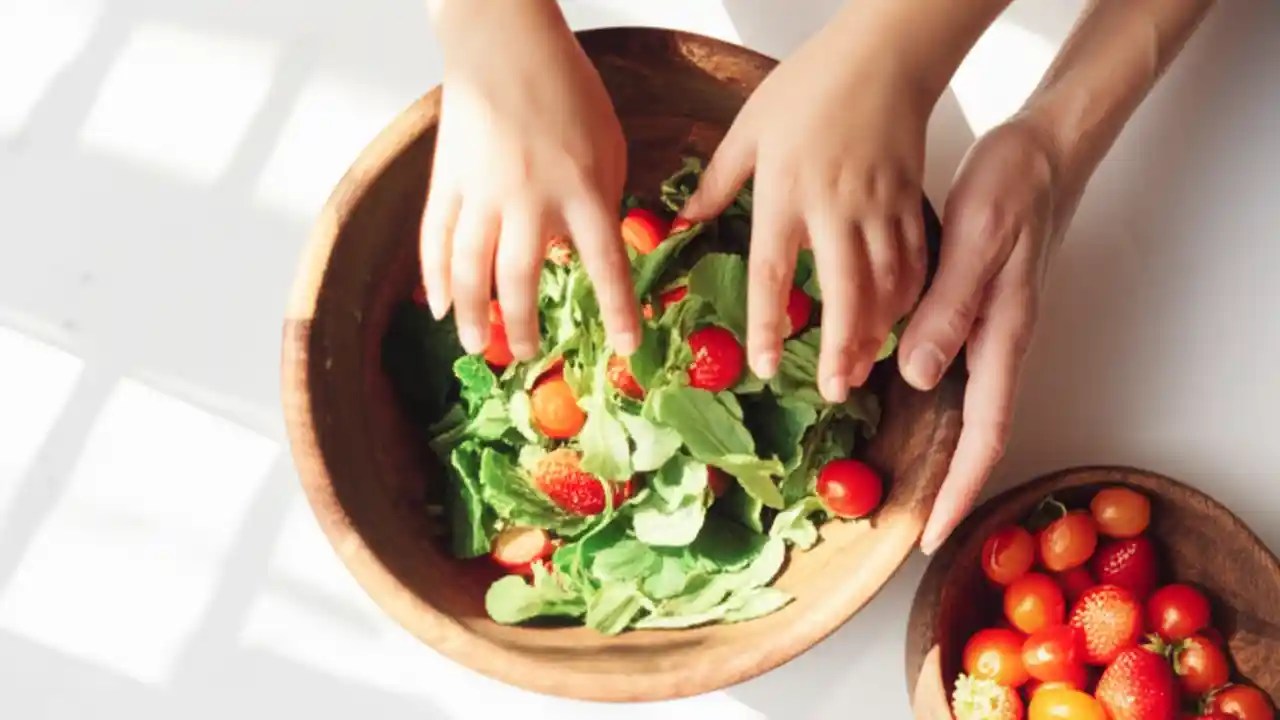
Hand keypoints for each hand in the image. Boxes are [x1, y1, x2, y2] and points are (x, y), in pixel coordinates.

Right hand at [421, 1, 638, 358]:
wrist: (504, 44)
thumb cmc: (566, 89)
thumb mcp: (608, 145)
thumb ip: (601, 200)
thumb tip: (585, 249)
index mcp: (580, 189)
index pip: (604, 263)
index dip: (617, 309)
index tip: (625, 347)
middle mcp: (528, 199)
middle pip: (520, 279)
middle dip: (524, 326)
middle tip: (529, 355)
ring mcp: (480, 192)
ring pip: (469, 268)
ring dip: (473, 315)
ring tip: (477, 346)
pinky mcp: (446, 181)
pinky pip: (434, 239)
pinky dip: (434, 277)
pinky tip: (438, 307)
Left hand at [679, 21, 932, 403]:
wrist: (884, 53)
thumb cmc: (812, 85)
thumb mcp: (748, 129)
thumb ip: (717, 181)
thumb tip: (684, 221)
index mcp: (785, 191)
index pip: (772, 272)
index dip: (768, 324)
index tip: (766, 366)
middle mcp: (835, 206)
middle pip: (846, 292)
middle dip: (843, 348)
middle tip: (836, 391)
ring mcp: (880, 206)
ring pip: (887, 284)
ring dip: (876, 332)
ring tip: (862, 368)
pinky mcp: (911, 201)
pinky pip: (914, 261)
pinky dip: (907, 298)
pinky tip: (896, 321)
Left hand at [902, 118, 1069, 553]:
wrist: (1041, 151)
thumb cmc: (1012, 191)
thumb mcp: (976, 244)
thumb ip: (949, 310)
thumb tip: (920, 379)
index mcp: (1002, 338)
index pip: (985, 437)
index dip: (958, 491)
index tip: (931, 538)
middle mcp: (999, 345)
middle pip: (976, 435)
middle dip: (945, 485)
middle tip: (907, 526)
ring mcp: (991, 331)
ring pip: (964, 408)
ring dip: (935, 449)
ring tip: (898, 481)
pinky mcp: (978, 310)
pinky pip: (952, 370)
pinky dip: (928, 401)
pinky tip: (896, 402)